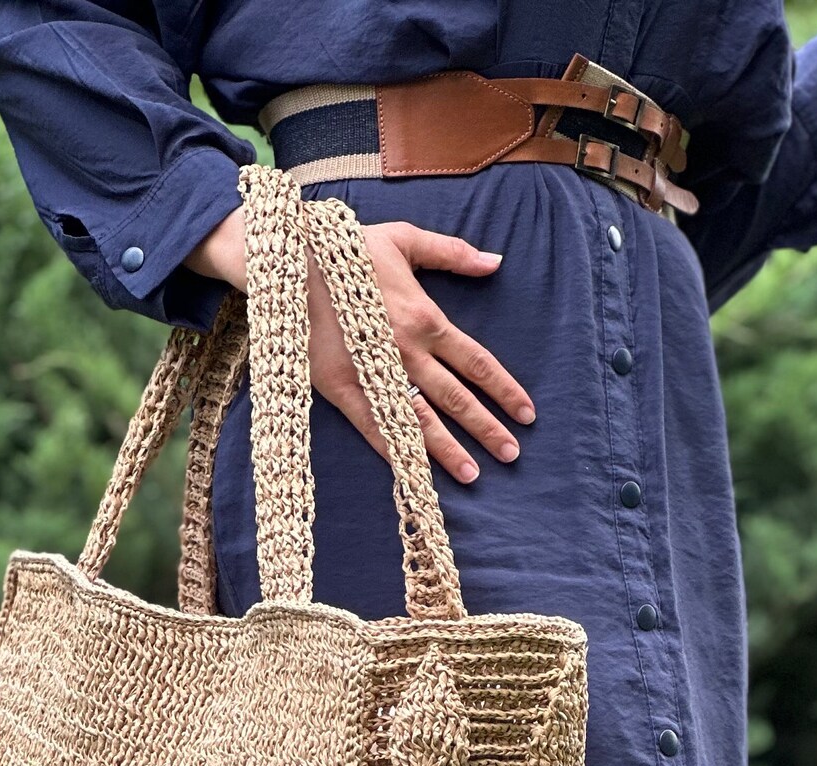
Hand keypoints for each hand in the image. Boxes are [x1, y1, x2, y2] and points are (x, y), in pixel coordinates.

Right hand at [186, 208, 533, 485]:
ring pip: (421, 419)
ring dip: (449, 450)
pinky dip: (397, 452)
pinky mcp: (343, 389)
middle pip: (457, 399)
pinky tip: (416, 474)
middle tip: (512, 454)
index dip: (506, 391)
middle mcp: (408, 352)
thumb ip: (453, 253)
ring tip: (473, 474)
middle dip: (487, 429)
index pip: (478, 363)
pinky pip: (376, 427)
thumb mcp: (405, 240)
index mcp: (426, 319)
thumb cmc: (348, 248)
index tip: (527, 415)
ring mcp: (375, 373)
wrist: (288, 261)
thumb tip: (496, 262)